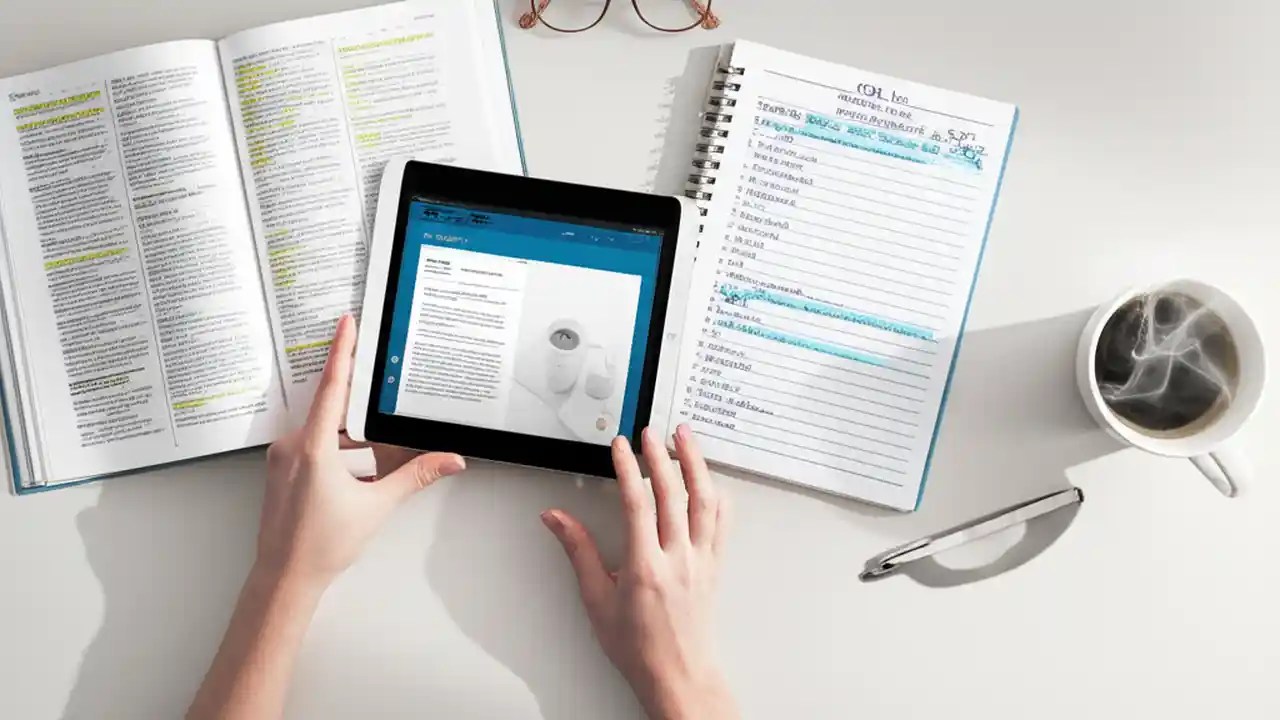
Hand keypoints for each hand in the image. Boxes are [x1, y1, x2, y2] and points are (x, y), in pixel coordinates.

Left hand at [257, 314, 465, 589]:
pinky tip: (359, 467)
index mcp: (314, 448)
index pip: (332, 388)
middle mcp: (293, 446)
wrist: (285, 577)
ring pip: (324, 430)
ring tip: (379, 444)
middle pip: (332, 408)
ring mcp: (284, 458)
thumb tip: (449, 460)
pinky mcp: (283, 471)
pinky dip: (338, 449)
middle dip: (360, 401)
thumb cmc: (321, 545)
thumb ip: (415, 476)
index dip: (342, 352)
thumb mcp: (376, 506)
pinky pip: (313, 446)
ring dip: (352, 434)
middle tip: (380, 382)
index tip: (347, 323)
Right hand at [542, 425, 735, 719]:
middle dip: (662, 456)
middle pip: (674, 495)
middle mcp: (678, 560)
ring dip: (696, 464)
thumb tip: (557, 518)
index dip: (629, 469)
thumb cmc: (637, 645)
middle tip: (651, 431)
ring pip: (705, 501)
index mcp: (646, 568)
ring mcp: (702, 560)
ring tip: (686, 437)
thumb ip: (578, 552)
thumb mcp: (596, 599)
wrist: (677, 674)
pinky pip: (721, 522)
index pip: (638, 505)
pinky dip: (717, 495)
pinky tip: (710, 480)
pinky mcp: (715, 564)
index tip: (621, 446)